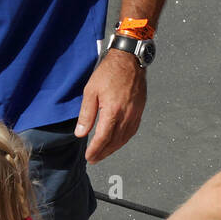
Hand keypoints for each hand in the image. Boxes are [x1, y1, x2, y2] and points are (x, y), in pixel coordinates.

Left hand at [76, 48, 145, 163]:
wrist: (130, 60)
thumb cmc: (109, 72)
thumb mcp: (91, 91)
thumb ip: (86, 114)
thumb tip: (81, 133)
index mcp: (112, 111)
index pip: (103, 138)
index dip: (95, 150)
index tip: (89, 157)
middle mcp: (126, 115)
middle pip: (115, 141)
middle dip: (104, 152)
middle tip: (94, 158)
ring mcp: (135, 113)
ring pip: (125, 138)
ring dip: (114, 148)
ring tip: (104, 153)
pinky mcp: (140, 110)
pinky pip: (132, 130)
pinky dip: (124, 139)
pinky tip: (118, 140)